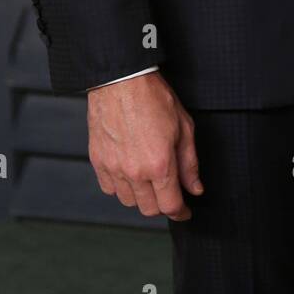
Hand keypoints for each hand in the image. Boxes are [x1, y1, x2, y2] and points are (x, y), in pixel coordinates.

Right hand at [87, 71, 202, 218]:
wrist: (122, 80)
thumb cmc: (153, 97)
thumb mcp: (184, 126)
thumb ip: (189, 163)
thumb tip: (194, 188)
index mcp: (160, 164)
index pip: (170, 206)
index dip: (181, 212)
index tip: (184, 211)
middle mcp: (135, 172)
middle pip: (149, 209)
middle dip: (162, 204)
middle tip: (168, 191)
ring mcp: (114, 168)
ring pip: (129, 201)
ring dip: (141, 196)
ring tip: (148, 179)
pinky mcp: (98, 161)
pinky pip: (110, 189)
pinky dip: (121, 186)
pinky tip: (129, 172)